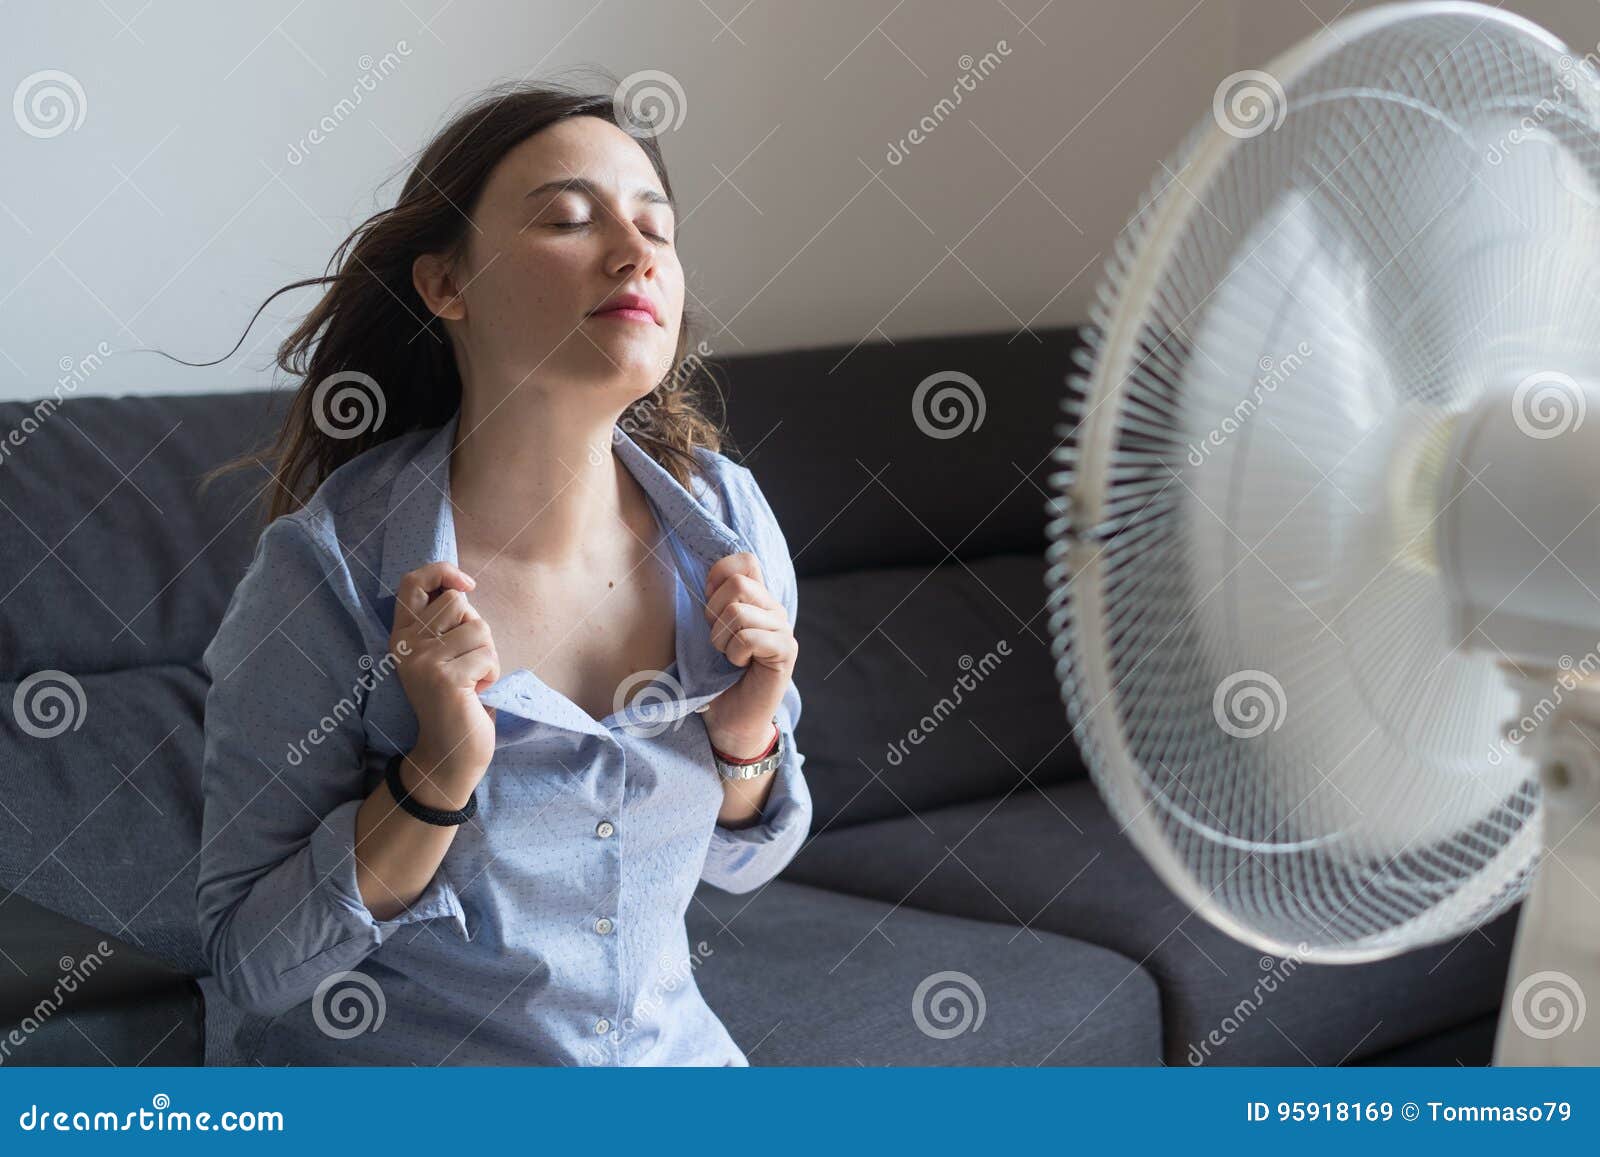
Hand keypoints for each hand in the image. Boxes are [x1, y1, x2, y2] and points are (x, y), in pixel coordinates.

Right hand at [389, 561, 500, 794]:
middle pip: (457, 603)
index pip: (412, 582)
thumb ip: (446, 623)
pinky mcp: (444, 678)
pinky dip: (492, 674)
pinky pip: (488, 655)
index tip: (466, 585)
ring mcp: (422, 661)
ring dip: (488, 654)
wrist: (450, 753)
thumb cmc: (458, 699)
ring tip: (473, 680)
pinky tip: (477, 694)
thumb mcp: (445, 653)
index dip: (442, 571)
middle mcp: (406, 645)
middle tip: (469, 662)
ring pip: (478, 628)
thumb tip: (461, 588)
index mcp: (402, 635)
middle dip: (477, 629)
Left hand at [700, 551, 795, 757]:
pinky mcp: (785, 651)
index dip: (718, 577)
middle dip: (714, 614)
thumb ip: (713, 602)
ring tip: (728, 656)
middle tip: (717, 641)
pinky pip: (749, 637)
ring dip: (722, 639)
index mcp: (756, 598)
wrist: (729, 719)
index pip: (744, 560)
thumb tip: (707, 578)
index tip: (709, 606)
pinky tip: (740, 666)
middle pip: (738, 583)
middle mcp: (773, 608)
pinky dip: (735, 653)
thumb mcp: (708, 631)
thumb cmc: (714, 676)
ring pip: (738, 611)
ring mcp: (782, 629)